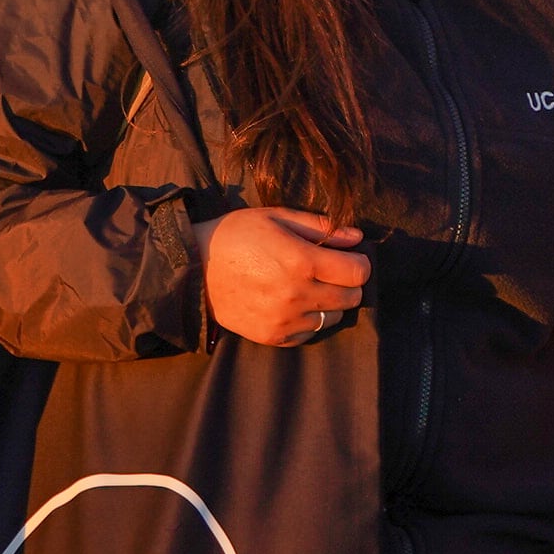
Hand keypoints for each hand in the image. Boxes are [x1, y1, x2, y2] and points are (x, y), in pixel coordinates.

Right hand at [197, 207, 369, 345]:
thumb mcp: (277, 217)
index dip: (360, 263)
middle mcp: (297, 294)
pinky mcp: (273, 336)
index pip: (357, 273)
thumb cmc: (236, 235)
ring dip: (329, 303)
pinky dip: (309, 320)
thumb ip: (320, 226)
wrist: (193, 269)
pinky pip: (309, 334)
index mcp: (301, 261)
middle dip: (348, 283)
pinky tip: (293, 303)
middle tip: (332, 271)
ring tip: (310, 287)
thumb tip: (356, 238)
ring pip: (332, 318)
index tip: (351, 257)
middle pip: (350, 298)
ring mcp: (285, 319)